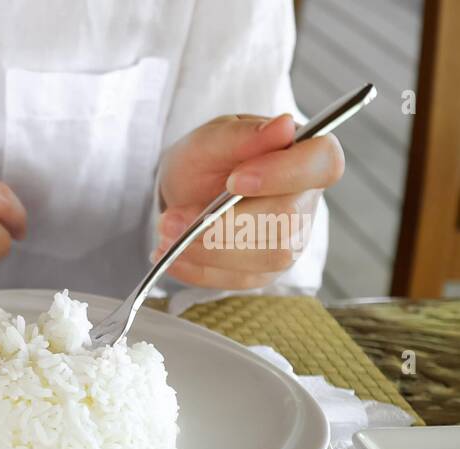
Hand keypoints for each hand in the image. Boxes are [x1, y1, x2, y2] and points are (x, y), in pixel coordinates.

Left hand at [155, 113, 343, 289]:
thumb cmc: (208, 159)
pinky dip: (199, 270)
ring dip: (208, 249)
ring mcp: (291, 241)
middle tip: (172, 218)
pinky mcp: (265, 271)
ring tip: (167, 232)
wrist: (187, 191)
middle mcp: (306, 201)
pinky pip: (240, 280)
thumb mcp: (210, 138)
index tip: (235, 180)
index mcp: (305, 156)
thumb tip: (282, 126)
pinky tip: (171, 253)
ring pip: (267, 257)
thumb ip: (241, 135)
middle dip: (225, 223)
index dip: (285, 174)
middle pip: (288, 220)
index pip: (323, 164)